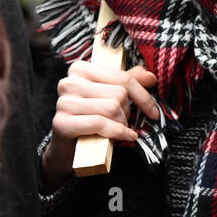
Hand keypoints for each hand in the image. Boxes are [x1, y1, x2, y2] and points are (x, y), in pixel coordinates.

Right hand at [41, 62, 160, 185]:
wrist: (67, 148)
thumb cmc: (90, 118)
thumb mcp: (109, 96)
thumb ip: (127, 82)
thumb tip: (150, 76)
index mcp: (81, 69)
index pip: (122, 77)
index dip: (143, 96)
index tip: (154, 111)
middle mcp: (69, 82)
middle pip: (118, 94)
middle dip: (127, 113)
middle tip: (123, 123)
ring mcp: (64, 102)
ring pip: (111, 108)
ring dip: (121, 124)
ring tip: (118, 130)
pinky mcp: (62, 122)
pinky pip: (100, 124)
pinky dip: (117, 132)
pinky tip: (124, 136)